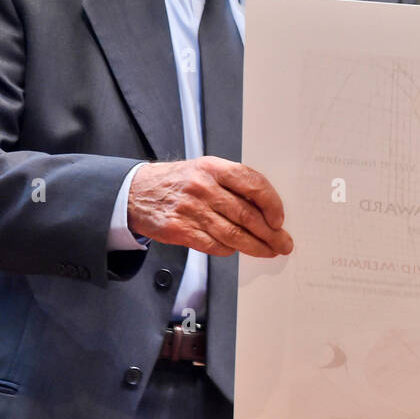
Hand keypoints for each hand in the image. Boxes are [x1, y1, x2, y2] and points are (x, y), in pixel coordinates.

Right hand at [127, 156, 292, 257]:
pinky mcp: (179, 230)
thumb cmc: (179, 181)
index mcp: (214, 168)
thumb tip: (266, 211)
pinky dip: (229, 250)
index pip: (253, 184)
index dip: (272, 204)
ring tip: (268, 251)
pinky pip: (213, 245)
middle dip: (270, 233)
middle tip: (282, 242)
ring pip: (233, 234)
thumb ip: (234, 186)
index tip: (279, 219)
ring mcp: (190, 209)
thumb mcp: (206, 170)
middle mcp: (203, 187)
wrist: (137, 191)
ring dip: (255, 246)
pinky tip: (236, 249)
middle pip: (246, 214)